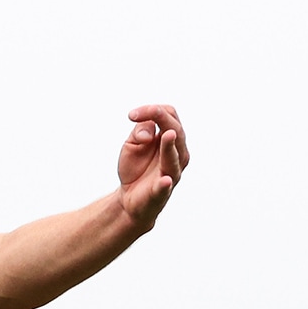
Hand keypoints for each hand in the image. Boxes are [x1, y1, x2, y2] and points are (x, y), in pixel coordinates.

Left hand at [115, 104, 189, 226]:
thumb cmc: (135, 168)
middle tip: (135, 116)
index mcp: (171, 139)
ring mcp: (172, 172)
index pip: (170, 115)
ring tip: (167, 135)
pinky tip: (165, 179)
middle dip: (159, 118)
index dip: (153, 110)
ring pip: (175, 156)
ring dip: (170, 146)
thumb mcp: (133, 144)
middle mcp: (178, 154)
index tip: (131, 115)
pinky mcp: (161, 191)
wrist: (129, 198)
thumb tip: (148, 131)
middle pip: (176, 131)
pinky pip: (166, 186)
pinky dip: (165, 183)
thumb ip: (140, 132)